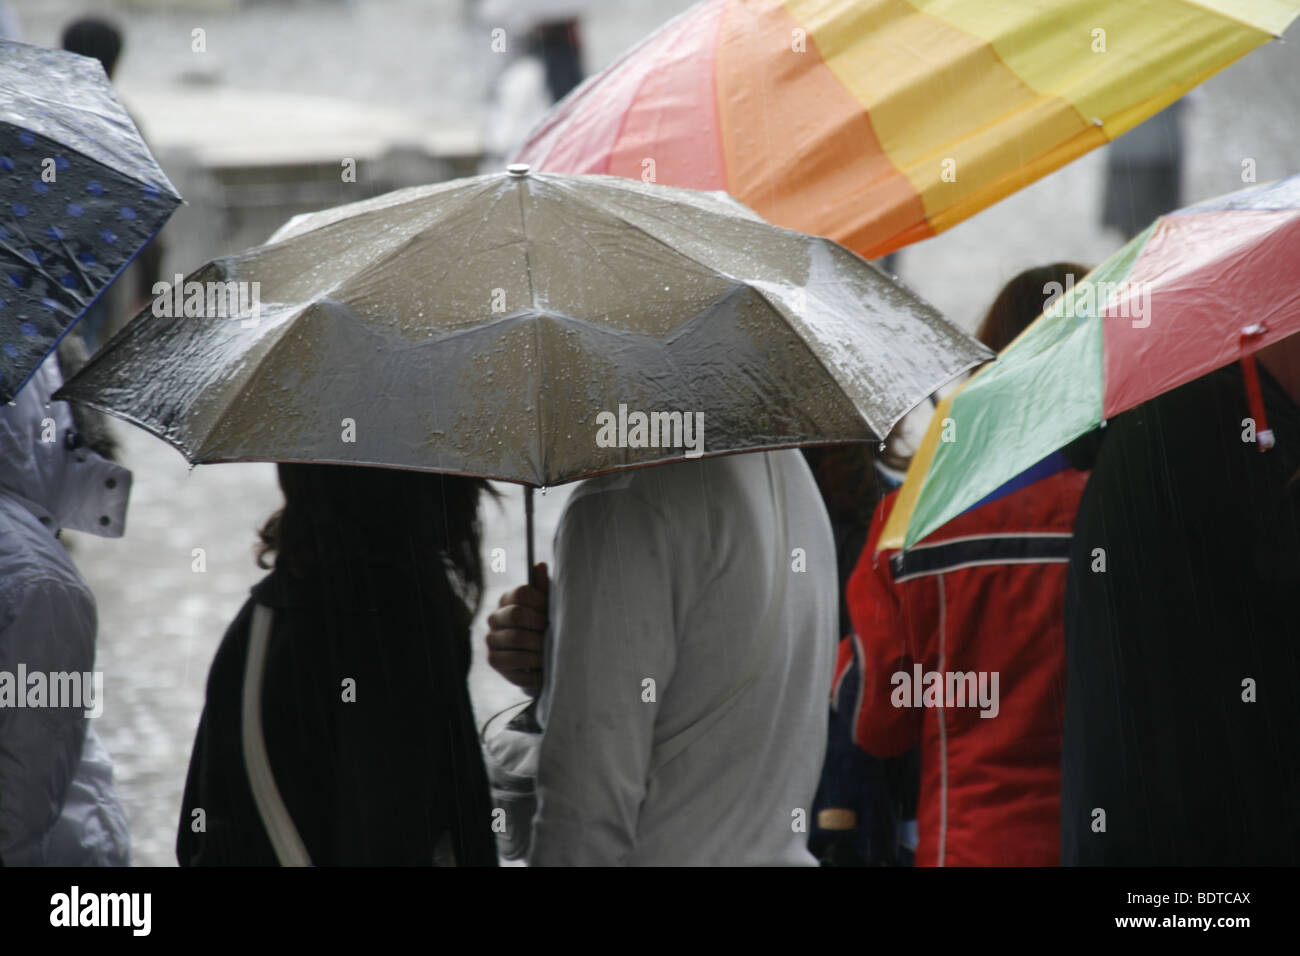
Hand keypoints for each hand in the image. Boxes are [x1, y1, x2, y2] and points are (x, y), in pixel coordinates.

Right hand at [485, 562, 548, 692]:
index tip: (553, 611)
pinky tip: (543, 665)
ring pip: (516, 638)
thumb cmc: (545, 626)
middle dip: (540, 624)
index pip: (521, 592)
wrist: (540, 659)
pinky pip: (514, 661)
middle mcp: (494, 617)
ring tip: (552, 649)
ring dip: (539, 645)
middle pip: (516, 614)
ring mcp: (491, 639)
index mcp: (508, 599)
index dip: (541, 601)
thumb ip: (544, 588)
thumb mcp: (548, 606)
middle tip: (553, 632)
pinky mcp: (493, 660)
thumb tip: (540, 566)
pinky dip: (533, 664)